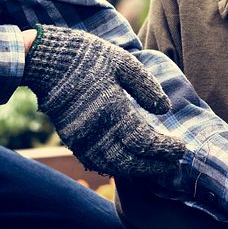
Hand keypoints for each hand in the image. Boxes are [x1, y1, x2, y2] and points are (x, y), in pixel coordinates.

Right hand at [21, 25, 186, 178]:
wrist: (45, 62)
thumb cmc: (88, 57)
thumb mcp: (123, 62)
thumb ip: (146, 86)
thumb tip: (165, 109)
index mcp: (114, 111)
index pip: (146, 142)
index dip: (166, 149)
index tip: (182, 148)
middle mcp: (98, 131)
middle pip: (132, 162)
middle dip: (156, 166)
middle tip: (174, 163)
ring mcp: (83, 140)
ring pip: (115, 167)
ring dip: (138, 171)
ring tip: (156, 167)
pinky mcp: (73, 141)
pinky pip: (98, 163)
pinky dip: (117, 168)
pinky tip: (130, 163)